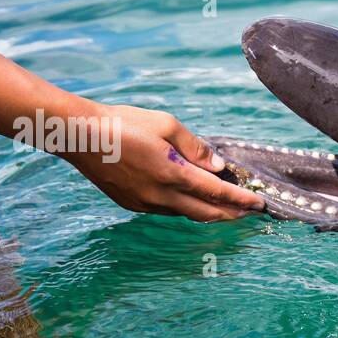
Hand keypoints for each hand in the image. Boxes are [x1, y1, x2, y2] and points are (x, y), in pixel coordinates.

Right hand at [56, 102, 265, 221]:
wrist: (78, 135)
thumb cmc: (123, 123)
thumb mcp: (165, 124)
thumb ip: (195, 148)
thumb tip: (218, 166)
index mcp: (172, 173)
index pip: (216, 192)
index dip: (241, 200)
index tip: (259, 204)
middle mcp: (160, 194)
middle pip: (205, 213)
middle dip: (230, 214)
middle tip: (248, 212)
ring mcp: (144, 203)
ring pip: (185, 213)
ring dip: (207, 211)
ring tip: (224, 207)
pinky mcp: (131, 204)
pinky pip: (166, 210)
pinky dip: (184, 207)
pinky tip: (190, 199)